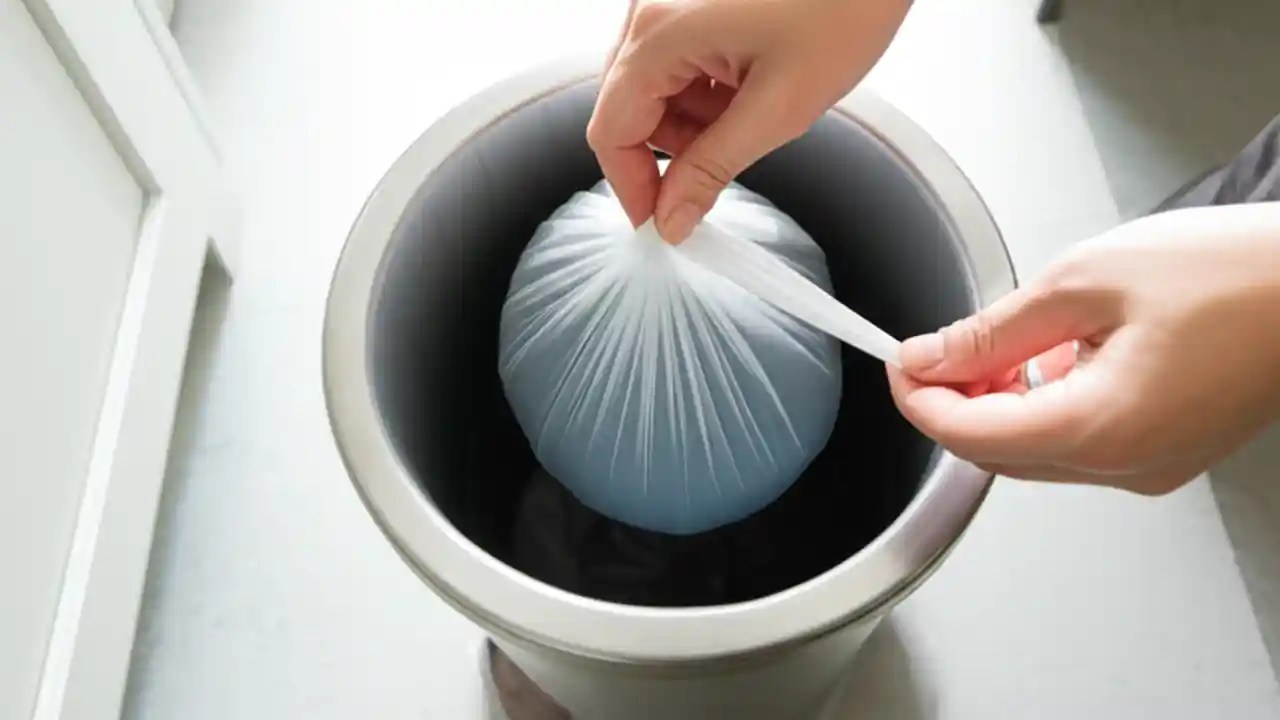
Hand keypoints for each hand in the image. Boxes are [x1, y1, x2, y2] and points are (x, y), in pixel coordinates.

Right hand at [588, 0, 909, 242]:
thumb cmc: (847, 4)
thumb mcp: (780, 106)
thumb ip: (714, 168)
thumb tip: (673, 217)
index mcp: (660, 33)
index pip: (611, 130)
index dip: (633, 187)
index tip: (660, 221)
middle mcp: (650, 8)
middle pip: (627, 108)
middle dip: (670, 151)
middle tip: (716, 175)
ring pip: (653, 86)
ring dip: (692, 119)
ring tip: (752, 112)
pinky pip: (675, 57)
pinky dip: (704, 87)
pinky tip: (750, 84)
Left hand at [887, 204, 1279, 494]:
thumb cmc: (1229, 271)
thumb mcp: (1084, 281)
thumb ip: (992, 331)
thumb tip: (928, 356)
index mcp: (1102, 427)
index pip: (968, 436)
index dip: (918, 398)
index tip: (899, 360)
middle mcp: (1126, 465)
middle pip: (995, 454)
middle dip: (954, 403)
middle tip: (939, 348)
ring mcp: (1150, 467)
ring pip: (1033, 453)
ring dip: (998, 405)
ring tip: (1006, 342)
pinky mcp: (1165, 454)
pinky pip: (1077, 445)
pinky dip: (1043, 407)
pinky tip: (1054, 357)